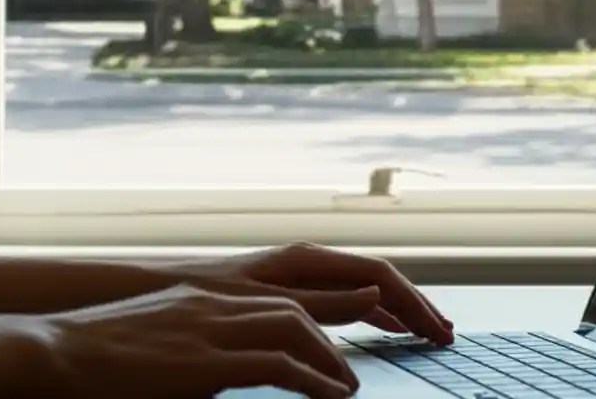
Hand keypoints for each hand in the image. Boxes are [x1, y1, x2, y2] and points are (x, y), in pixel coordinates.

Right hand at [34, 283, 356, 398]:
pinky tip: (330, 397)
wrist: (52, 354)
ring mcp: (208, 329)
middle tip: (346, 369)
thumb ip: (188, 352)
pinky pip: (276, 366)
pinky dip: (311, 380)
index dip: (314, 309)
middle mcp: (211, 304)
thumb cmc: (90, 359)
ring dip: (327, 358)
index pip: (272, 295)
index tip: (341, 326)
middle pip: (293, 306)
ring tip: (346, 388)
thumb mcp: (151, 345)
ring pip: (293, 328)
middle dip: (331, 332)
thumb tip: (204, 374)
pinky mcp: (203, 362)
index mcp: (199, 298)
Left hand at [174, 242, 453, 343]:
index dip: (413, 304)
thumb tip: (377, 294)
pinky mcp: (286, 293)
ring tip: (423, 334)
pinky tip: (381, 331)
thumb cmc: (202, 296)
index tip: (437, 330)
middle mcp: (307, 263)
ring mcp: (298, 276)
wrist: (151, 292)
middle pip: (377, 280)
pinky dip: (369, 316)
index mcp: (306, 260)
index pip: (379, 276)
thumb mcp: (266, 305)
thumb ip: (323, 303)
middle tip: (444, 336)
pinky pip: (342, 301)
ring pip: (362, 291)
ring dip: (395, 312)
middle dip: (413, 307)